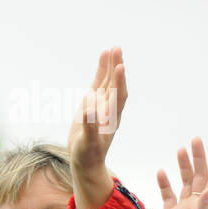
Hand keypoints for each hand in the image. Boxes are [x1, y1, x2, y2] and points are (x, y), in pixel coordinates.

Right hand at [68, 47, 128, 208]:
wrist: (86, 160)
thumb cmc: (88, 154)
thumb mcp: (88, 143)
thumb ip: (90, 127)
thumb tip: (90, 110)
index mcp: (111, 118)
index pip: (118, 96)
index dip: (119, 82)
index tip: (121, 67)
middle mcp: (110, 108)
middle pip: (116, 84)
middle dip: (117, 67)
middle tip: (117, 48)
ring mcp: (103, 104)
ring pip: (108, 81)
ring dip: (111, 65)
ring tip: (112, 48)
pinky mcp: (94, 103)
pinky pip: (99, 83)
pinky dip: (101, 70)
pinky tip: (103, 57)